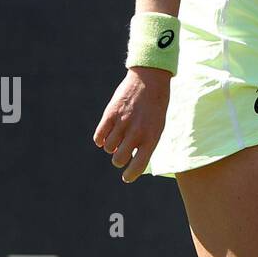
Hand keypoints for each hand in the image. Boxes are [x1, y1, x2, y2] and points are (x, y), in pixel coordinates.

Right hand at [93, 67, 170, 182]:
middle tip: (121, 152)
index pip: (138, 165)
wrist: (150, 79)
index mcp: (152, 137)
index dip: (130, 175)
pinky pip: (99, 137)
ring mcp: (123, 123)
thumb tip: (129, 159)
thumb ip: (145, 143)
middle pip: (118, 160)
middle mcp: (137, 132)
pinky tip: (106, 134)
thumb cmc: (156, 106)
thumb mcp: (157, 126)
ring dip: (111, 146)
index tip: (126, 177)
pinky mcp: (110, 114)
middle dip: (118, 159)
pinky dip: (100, 139)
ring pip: (108, 148)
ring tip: (118, 137)